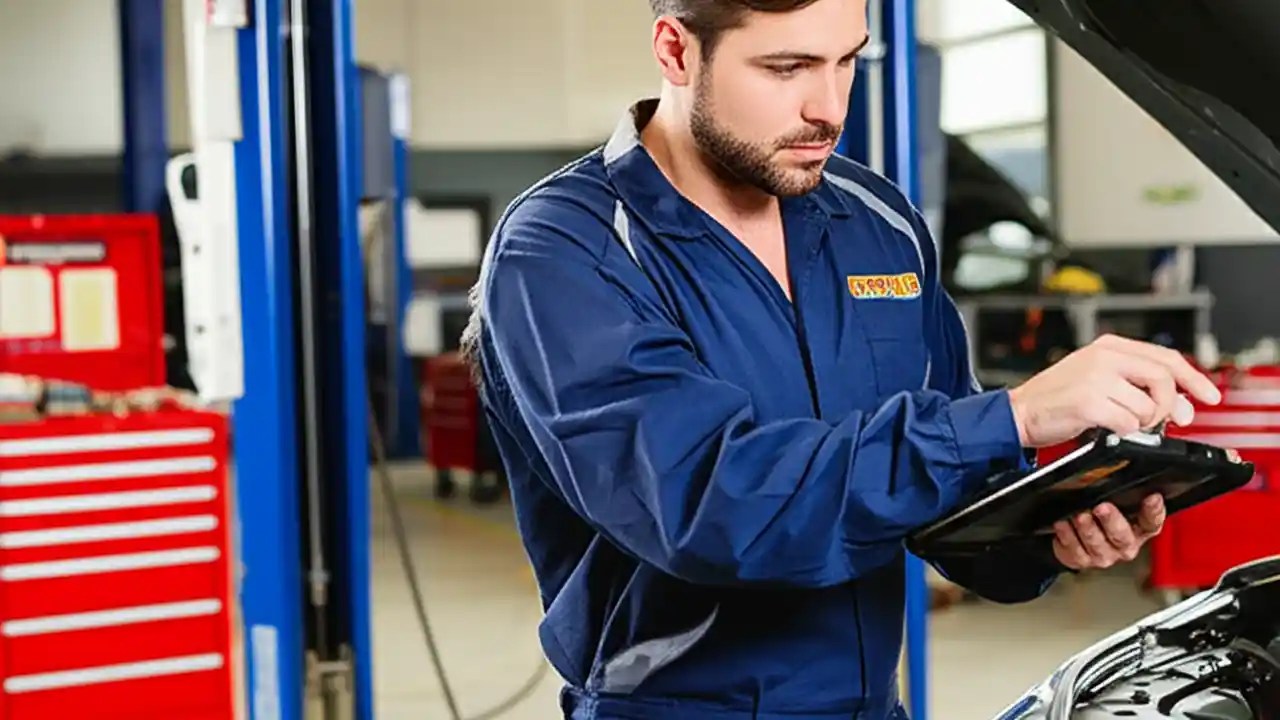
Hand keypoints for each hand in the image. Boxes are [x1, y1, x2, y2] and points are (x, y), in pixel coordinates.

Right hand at [1007, 333, 1221, 447]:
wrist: (1018, 412)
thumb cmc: (1057, 398)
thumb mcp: (1097, 377)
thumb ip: (1137, 382)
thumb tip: (1182, 404)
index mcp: (1108, 346)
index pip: (1166, 357)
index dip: (1193, 378)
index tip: (1209, 396)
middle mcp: (1104, 357)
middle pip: (1163, 379)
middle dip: (1170, 405)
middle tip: (1166, 420)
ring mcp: (1095, 378)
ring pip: (1147, 406)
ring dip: (1141, 423)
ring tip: (1120, 422)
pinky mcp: (1088, 402)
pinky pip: (1128, 423)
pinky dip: (1124, 432)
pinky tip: (1107, 428)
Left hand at [1052, 494, 1165, 570]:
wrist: (1074, 535)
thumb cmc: (1097, 514)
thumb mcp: (1111, 499)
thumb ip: (1116, 490)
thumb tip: (1109, 471)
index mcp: (1139, 528)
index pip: (1153, 521)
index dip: (1154, 510)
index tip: (1152, 497)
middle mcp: (1125, 544)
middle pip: (1123, 536)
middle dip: (1112, 521)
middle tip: (1101, 507)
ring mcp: (1104, 555)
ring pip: (1097, 545)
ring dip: (1087, 529)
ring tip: (1079, 515)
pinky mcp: (1082, 560)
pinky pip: (1074, 551)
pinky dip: (1067, 536)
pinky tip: (1062, 524)